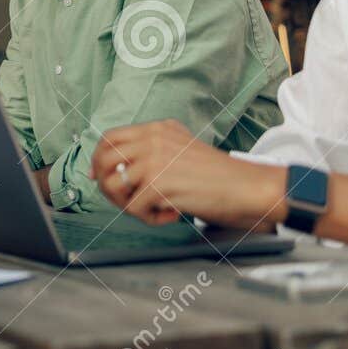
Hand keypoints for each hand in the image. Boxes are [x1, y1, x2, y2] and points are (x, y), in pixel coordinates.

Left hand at [89, 119, 286, 230]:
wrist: (248, 187)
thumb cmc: (218, 175)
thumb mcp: (182, 147)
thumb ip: (153, 149)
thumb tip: (119, 167)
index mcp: (157, 129)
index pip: (110, 138)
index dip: (99, 159)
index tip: (99, 177)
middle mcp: (152, 139)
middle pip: (104, 161)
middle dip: (108, 186)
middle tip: (126, 201)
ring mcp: (154, 160)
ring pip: (114, 186)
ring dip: (129, 205)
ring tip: (153, 209)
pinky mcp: (158, 184)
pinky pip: (134, 208)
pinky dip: (150, 219)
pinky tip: (172, 215)